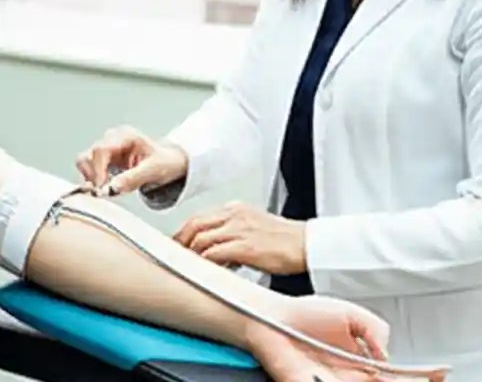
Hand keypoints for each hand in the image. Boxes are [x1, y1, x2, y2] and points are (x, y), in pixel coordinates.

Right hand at [74, 125, 187, 195]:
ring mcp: (107, 149)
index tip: (99, 188)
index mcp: (125, 136)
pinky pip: (90, 170)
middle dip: (92, 175)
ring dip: (90, 178)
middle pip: (88, 155)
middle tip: (101, 192)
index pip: (100, 150)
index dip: (97, 170)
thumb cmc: (165, 162)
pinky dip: (93, 181)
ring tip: (104, 190)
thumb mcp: (153, 171)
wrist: (171, 162)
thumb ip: (132, 179)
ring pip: (85, 162)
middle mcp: (112, 139)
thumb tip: (110, 189)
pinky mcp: (104, 160)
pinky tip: (106, 187)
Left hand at [175, 201, 306, 275]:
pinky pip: (215, 253)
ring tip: (186, 267)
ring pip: (201, 239)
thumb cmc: (284, 241)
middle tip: (172, 258)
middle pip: (194, 225)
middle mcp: (235, 215)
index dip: (183, 233)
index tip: (176, 245)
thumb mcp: (253, 227)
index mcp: (235, 209)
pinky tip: (204, 271)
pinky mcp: (246, 247)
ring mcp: (240, 230)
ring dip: (190, 255)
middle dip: (179, 242)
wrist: (308, 245)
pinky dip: (204, 262)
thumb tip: (211, 250)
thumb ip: (231, 233)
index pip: (199, 217)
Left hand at [246, 295, 430, 381]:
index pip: (396, 378)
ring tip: (388, 377)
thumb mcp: (349, 314)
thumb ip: (375, 329)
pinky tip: (342, 378)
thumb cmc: (304, 314)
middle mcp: (349, 380)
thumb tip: (388, 353)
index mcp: (362, 365)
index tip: (440, 373)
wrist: (269, 317)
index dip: (420, 377)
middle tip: (426, 379)